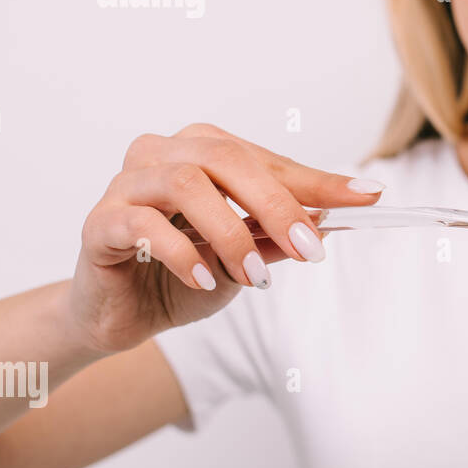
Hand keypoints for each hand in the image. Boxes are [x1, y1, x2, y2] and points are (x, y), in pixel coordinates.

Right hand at [68, 122, 386, 353]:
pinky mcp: (100, 222)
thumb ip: (279, 236)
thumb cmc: (186, 274)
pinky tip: (206, 279)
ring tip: (257, 277)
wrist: (124, 316)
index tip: (367, 196)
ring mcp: (126, 184)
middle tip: (309, 248)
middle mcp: (163, 154)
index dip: (319, 180)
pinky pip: (144, 225)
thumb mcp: (247, 258)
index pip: (269, 161)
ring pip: (186, 184)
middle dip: (278, 204)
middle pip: (227, 160)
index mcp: (203, 151)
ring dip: (231, 234)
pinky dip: (184, 253)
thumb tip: (329, 219)